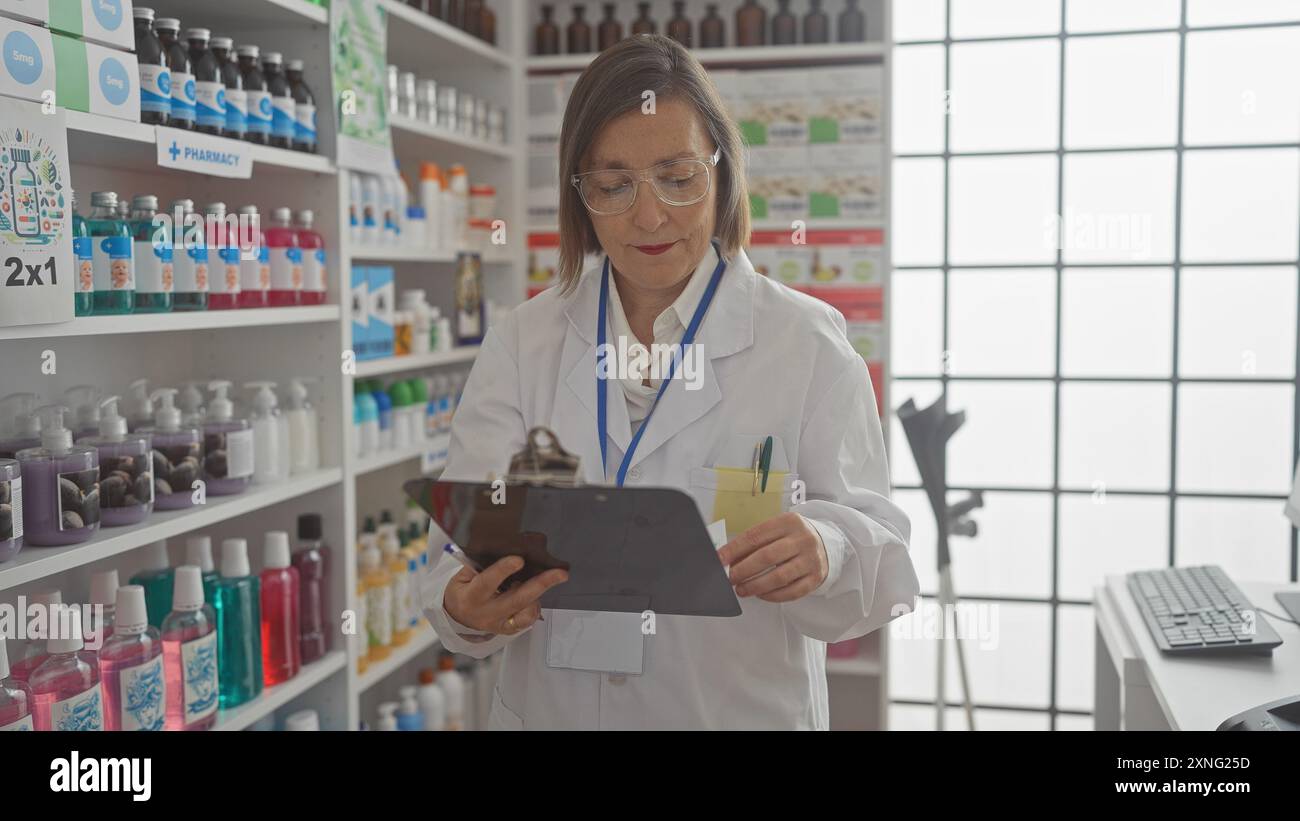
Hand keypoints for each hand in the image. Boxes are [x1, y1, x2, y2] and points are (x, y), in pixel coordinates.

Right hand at [444, 555, 568, 635]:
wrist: (456, 616)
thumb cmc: (463, 589)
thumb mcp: (462, 575)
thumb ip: (481, 564)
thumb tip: (509, 548)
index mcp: (471, 595)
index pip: (488, 582)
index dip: (503, 570)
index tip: (519, 559)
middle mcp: (486, 612)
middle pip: (517, 599)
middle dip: (541, 584)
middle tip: (560, 573)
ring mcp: (498, 624)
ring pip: (526, 613)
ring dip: (539, 595)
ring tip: (547, 580)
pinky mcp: (508, 630)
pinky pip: (528, 621)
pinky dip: (535, 607)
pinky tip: (534, 596)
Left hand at [717, 512, 827, 602]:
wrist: (825, 543)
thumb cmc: (792, 537)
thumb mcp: (776, 530)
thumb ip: (754, 542)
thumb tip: (728, 559)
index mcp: (788, 522)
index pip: (755, 536)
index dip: (734, 549)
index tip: (720, 560)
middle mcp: (802, 539)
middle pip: (766, 557)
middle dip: (743, 570)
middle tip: (730, 578)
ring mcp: (811, 559)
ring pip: (779, 577)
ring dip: (755, 586)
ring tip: (742, 589)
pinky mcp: (816, 577)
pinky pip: (792, 591)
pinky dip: (773, 596)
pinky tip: (761, 594)